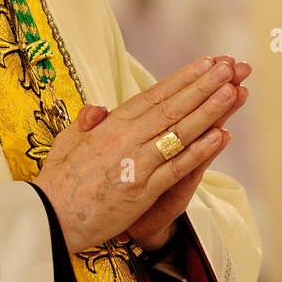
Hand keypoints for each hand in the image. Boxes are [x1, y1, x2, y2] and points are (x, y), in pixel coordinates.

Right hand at [33, 55, 248, 251]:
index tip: (205, 64)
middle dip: (203, 86)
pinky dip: (200, 151)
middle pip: (172, 107)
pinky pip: (177, 166)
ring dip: (209, 111)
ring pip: (180, 132)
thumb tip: (99, 109)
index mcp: (110, 124)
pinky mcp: (143, 190)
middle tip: (229, 67)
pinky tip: (221, 136)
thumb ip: (85, 123)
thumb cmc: (57, 181)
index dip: (182, 78)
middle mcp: (126, 138)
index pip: (153, 95)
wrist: (48, 217)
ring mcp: (136, 163)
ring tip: (233, 91)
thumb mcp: (67, 142)